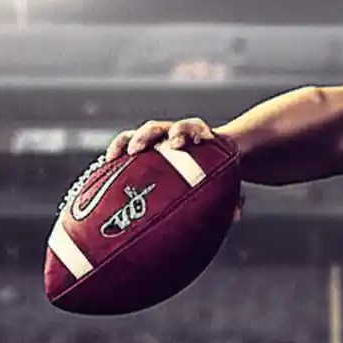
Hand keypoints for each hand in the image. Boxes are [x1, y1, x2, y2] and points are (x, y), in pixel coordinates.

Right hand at [104, 117, 244, 220]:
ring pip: (138, 135)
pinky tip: (105, 170)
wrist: (208, 157)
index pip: (192, 127)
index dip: (188, 132)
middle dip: (150, 136)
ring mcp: (156, 139)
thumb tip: (237, 215)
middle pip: (159, 127)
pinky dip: (116, 154)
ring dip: (127, 143)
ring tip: (115, 158)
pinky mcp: (142, 147)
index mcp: (197, 136)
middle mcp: (173, 134)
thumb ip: (232, 195)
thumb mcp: (227, 180)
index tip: (183, 143)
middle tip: (141, 149)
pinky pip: (125, 146)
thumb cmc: (218, 172)